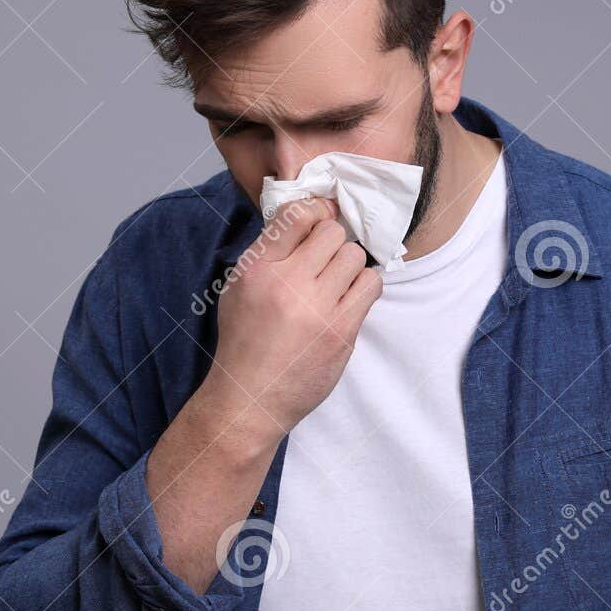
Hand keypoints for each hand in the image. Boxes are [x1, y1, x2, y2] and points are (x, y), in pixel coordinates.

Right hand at [207, 196, 382, 448]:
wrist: (251, 397)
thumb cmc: (245, 340)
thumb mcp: (239, 287)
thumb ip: (269, 252)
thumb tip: (308, 216)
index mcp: (257, 268)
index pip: (298, 213)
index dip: (315, 213)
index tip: (318, 226)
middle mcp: (287, 283)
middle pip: (332, 232)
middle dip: (331, 244)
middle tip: (324, 264)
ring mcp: (317, 308)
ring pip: (355, 256)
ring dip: (349, 266)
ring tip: (335, 285)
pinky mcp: (342, 331)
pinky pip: (371, 285)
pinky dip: (363, 286)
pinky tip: (348, 299)